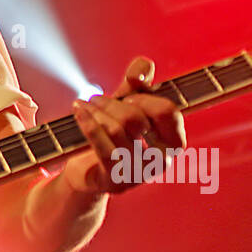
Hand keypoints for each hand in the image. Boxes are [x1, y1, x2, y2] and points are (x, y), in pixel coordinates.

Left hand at [63, 56, 185, 197]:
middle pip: (135, 117)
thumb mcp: (127, 104)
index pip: (168, 111)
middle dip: (111, 103)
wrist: (87, 171)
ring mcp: (139, 174)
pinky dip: (88, 124)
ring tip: (84, 106)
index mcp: (172, 141)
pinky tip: (78, 112)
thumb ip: (139, 82)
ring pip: (116, 129)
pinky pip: (102, 146)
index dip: (144, 98)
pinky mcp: (116, 182)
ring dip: (95, 111)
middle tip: (97, 101)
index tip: (128, 96)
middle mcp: (161, 162)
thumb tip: (142, 69)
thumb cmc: (112, 135)